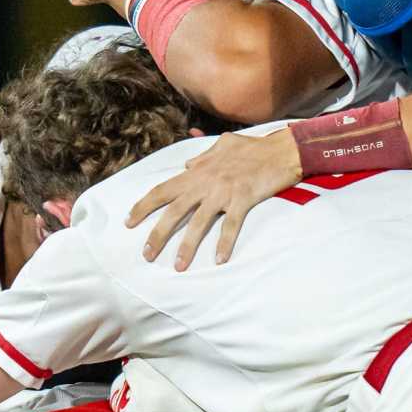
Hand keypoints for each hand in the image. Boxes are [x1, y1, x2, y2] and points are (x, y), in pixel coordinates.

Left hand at [126, 129, 301, 268]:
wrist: (282, 150)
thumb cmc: (253, 147)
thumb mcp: (222, 145)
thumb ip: (201, 157)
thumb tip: (186, 165)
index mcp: (197, 171)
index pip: (162, 189)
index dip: (144, 206)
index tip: (129, 221)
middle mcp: (205, 182)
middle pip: (174, 210)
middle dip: (157, 234)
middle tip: (146, 254)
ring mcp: (223, 192)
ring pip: (198, 223)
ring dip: (187, 246)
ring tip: (178, 266)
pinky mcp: (243, 200)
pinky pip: (230, 226)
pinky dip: (224, 244)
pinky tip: (218, 260)